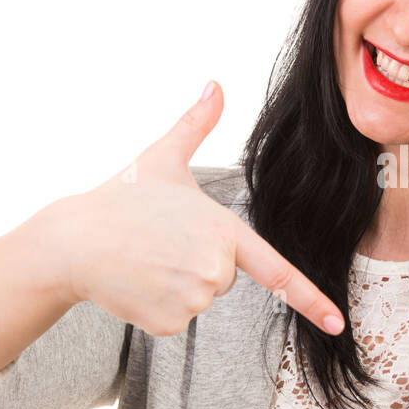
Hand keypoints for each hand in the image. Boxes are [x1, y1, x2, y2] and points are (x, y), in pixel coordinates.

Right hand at [54, 83, 344, 336]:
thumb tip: (215, 84)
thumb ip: (196, 124)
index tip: (337, 322)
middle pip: (224, 275)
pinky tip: (137, 282)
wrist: (71, 244)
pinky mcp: (168, 324)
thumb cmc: (120, 199)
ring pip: (201, 297)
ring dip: (178, 283)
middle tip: (162, 241)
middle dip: (199, 260)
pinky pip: (178, 318)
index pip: (278, 271)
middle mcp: (214, 270)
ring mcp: (191, 300)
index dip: (312, 299)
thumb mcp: (162, 157)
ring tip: (146, 259)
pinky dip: (159, 304)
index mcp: (223, 232)